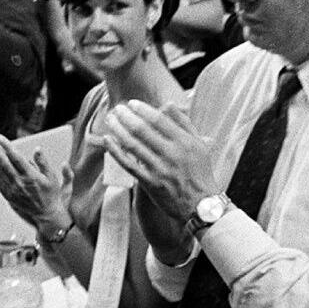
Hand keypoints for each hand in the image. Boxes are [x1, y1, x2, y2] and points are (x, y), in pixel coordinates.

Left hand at [0, 133, 73, 236]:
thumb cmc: (51, 194)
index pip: (15, 157)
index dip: (6, 145)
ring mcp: (12, 190)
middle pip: (3, 162)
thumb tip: (37, 149)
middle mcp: (19, 182)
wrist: (46, 214)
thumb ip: (43, 162)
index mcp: (30, 176)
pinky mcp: (9, 196)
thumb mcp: (52, 177)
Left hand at [102, 100, 220, 220]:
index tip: (131, 103)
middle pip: (143, 130)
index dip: (143, 109)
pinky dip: (116, 152)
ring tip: (110, 120)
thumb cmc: (199, 172)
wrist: (200, 204)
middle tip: (117, 108)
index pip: (159, 120)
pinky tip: (107, 141)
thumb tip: (167, 104)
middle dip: (126, 116)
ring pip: (133, 145)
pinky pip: (129, 164)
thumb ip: (184, 123)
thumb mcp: (199, 145)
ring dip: (118, 130)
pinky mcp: (150, 183)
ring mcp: (159, 169)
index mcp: (185, 142)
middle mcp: (172, 154)